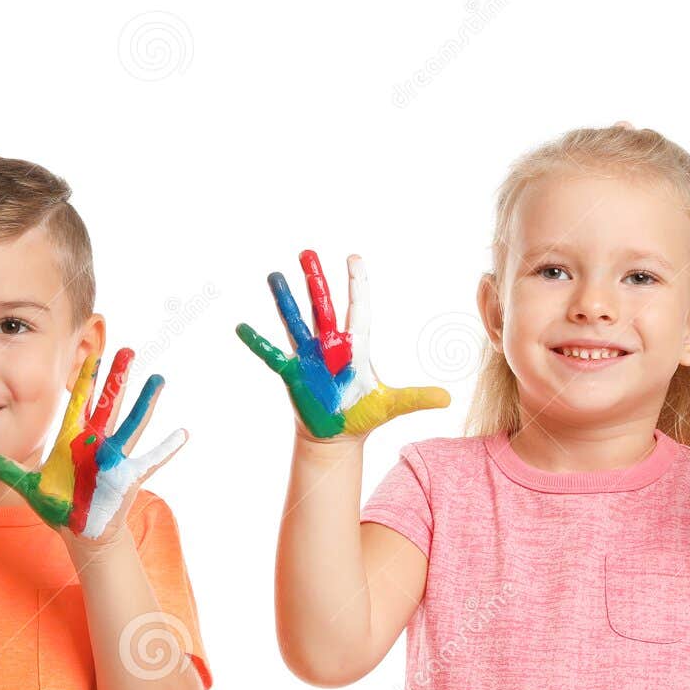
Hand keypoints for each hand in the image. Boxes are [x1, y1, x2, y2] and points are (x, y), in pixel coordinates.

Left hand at [0, 347, 186, 541]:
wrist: (79, 531)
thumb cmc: (58, 506)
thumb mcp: (29, 487)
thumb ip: (8, 471)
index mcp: (73, 440)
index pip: (79, 402)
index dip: (85, 379)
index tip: (92, 355)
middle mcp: (96, 443)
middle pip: (108, 403)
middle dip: (117, 377)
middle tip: (127, 350)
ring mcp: (114, 457)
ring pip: (132, 422)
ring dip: (145, 401)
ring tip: (158, 377)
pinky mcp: (127, 476)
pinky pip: (151, 459)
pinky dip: (167, 448)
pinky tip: (182, 433)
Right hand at [235, 250, 449, 440]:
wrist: (337, 437)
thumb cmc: (363, 416)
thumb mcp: (392, 405)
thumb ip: (417, 398)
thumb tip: (448, 399)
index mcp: (356, 348)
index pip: (358, 309)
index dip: (356, 285)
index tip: (354, 257)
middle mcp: (331, 346)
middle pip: (322, 306)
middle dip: (315, 280)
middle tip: (306, 252)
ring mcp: (310, 357)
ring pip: (296, 321)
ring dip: (285, 299)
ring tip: (274, 275)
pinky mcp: (293, 373)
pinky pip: (272, 354)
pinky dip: (257, 342)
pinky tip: (242, 326)